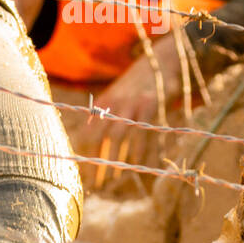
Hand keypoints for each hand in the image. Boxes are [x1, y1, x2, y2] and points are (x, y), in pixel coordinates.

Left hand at [73, 35, 185, 175]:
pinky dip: (139, 149)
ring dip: (114, 159)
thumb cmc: (139, 81)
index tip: (80, 172)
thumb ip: (105, 113)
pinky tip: (137, 163)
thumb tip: (89, 136)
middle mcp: (113, 104)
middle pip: (98, 138)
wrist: (162, 58)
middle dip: (95, 161)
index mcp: (102, 103)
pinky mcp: (151, 104)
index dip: (83, 153)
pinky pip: (143, 131)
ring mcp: (132, 104)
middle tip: (94, 184)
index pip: (87, 132)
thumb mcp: (117, 94)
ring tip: (112, 179)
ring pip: (118, 136)